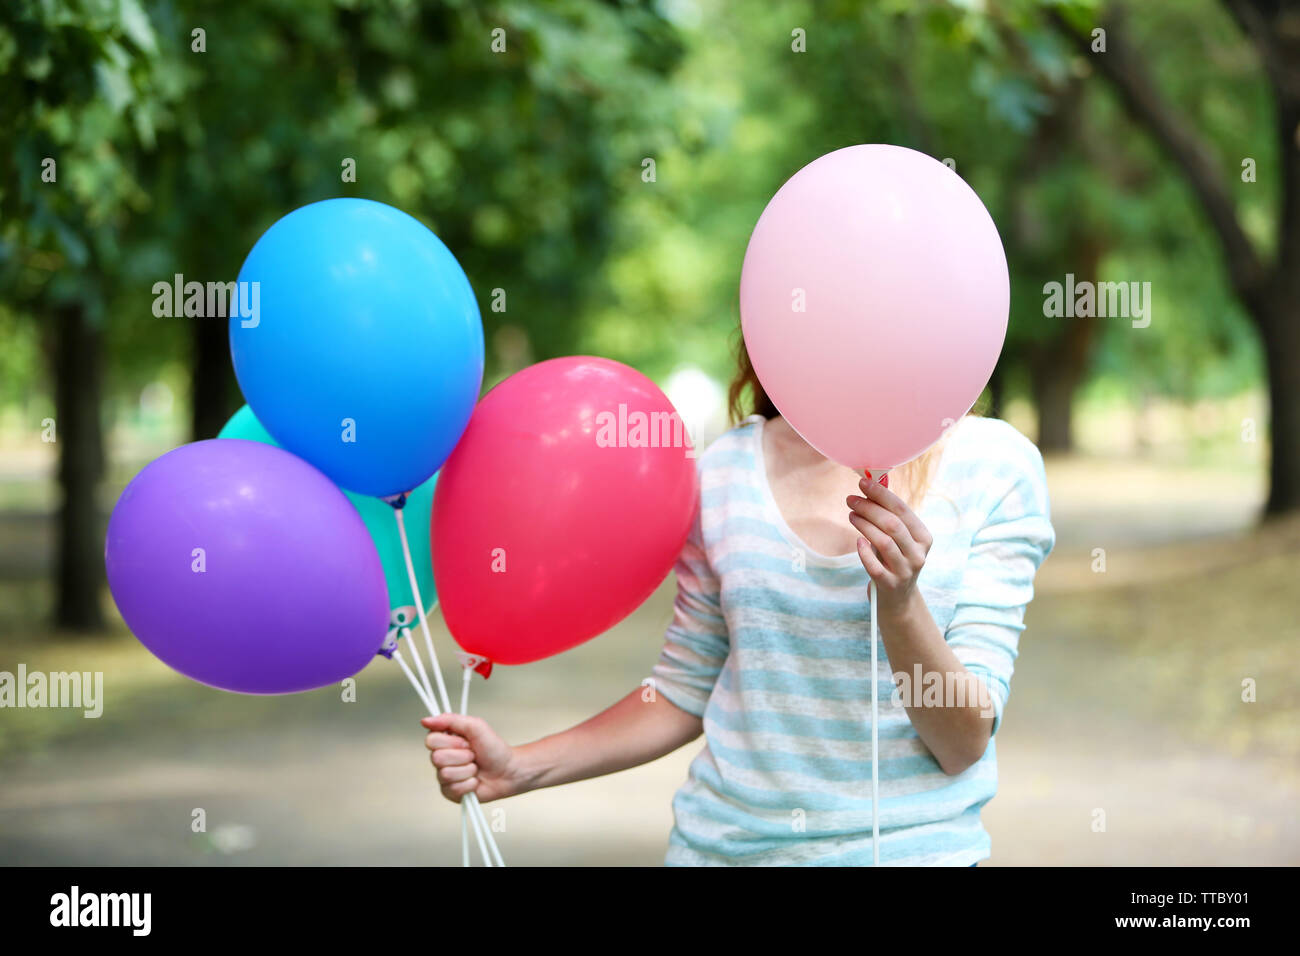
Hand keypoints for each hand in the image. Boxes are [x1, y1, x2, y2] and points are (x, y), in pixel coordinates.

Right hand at [421, 713, 518, 803]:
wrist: (508, 771)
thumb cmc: (494, 749)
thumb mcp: (475, 726)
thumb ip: (450, 720)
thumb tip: (425, 720)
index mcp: (445, 740)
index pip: (430, 740)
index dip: (450, 742)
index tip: (466, 742)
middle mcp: (442, 758)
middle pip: (437, 758)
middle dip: (462, 756)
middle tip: (473, 755)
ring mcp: (444, 776)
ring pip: (445, 774)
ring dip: (467, 770)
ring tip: (475, 767)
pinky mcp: (450, 792)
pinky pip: (453, 789)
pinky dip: (469, 783)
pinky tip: (475, 780)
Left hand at [847, 475, 933, 615]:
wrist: (898, 598)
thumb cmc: (894, 559)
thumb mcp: (898, 539)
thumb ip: (889, 516)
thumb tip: (870, 485)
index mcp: (924, 537)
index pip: (902, 510)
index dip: (882, 494)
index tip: (863, 483)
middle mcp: (918, 554)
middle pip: (892, 524)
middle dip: (869, 508)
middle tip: (851, 499)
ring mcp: (906, 571)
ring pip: (884, 542)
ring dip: (864, 525)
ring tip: (851, 514)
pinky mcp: (890, 585)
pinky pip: (875, 566)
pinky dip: (865, 552)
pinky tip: (857, 542)